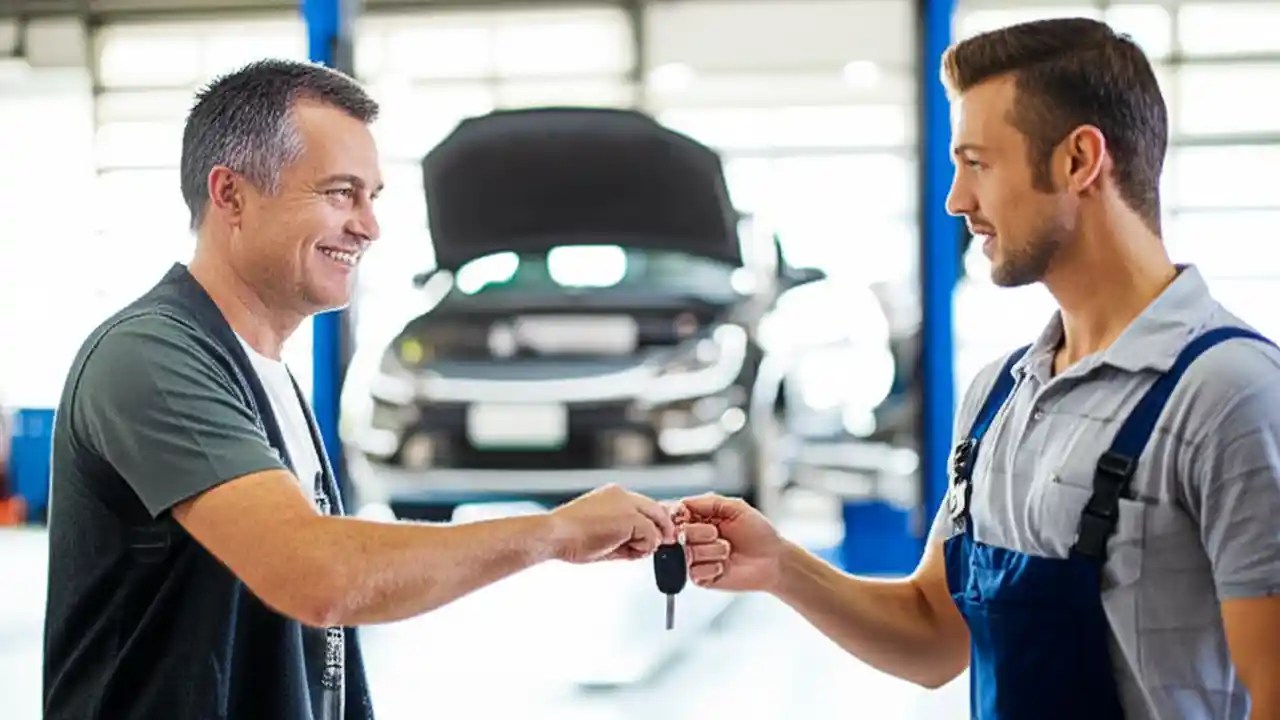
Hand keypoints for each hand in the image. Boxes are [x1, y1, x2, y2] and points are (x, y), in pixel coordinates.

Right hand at [547, 484, 676, 563]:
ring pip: (656, 525)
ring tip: (624, 552)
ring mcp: (628, 505)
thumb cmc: (571, 538)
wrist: (556, 535)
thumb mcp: (603, 534)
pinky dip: (643, 549)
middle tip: (661, 545)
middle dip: (661, 530)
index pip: (644, 506)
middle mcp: (623, 495)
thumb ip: (625, 535)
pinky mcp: (631, 518)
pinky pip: (652, 537)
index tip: (656, 537)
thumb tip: (645, 545)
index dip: (653, 523)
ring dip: (647, 543)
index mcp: (613, 495)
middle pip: (657, 510)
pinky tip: (624, 552)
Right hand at [676, 493, 782, 591]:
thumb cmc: (758, 532)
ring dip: (711, 550)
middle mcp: (695, 538)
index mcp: (699, 519)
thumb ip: (709, 502)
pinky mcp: (702, 578)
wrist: (773, 560)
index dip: (678, 515)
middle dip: (699, 532)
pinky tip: (725, 566)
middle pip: (677, 534)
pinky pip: (694, 572)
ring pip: (686, 554)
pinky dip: (712, 567)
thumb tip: (682, 502)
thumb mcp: (736, 508)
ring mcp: (697, 559)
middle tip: (716, 533)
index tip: (686, 515)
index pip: (675, 515)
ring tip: (727, 550)